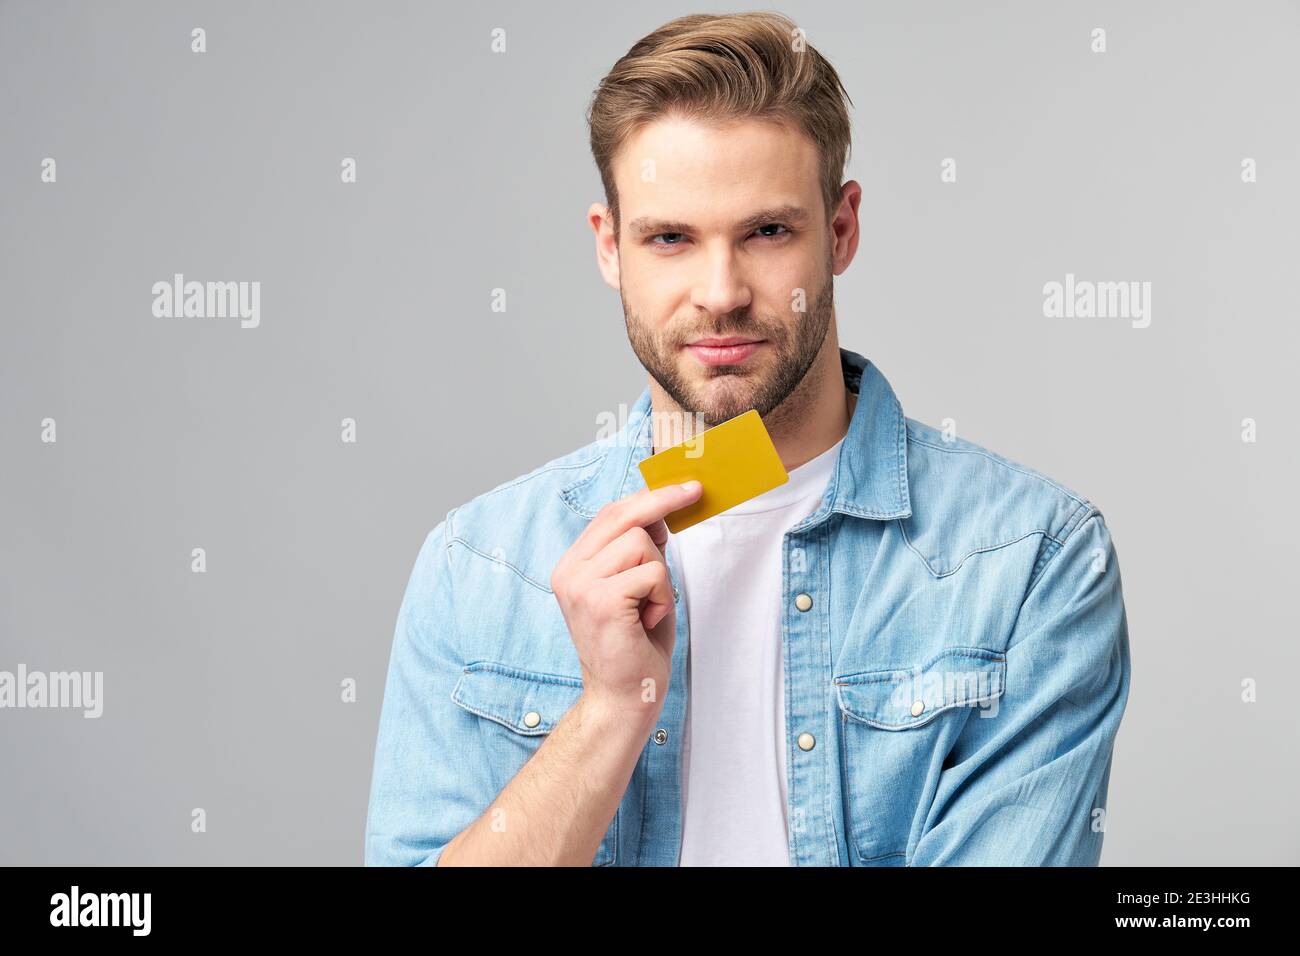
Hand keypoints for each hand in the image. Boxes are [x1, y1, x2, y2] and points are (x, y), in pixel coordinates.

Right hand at [550, 480, 702, 718]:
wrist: (623, 698)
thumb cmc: (634, 647)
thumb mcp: (638, 589)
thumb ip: (639, 553)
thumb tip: (658, 513)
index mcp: (572, 566)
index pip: (609, 515)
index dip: (647, 497)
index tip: (681, 487)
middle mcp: (569, 572)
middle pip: (622, 515)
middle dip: (663, 502)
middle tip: (696, 491)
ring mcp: (581, 585)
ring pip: (641, 544)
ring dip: (661, 577)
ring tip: (650, 609)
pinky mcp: (602, 601)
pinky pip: (652, 573)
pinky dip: (663, 597)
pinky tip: (648, 622)